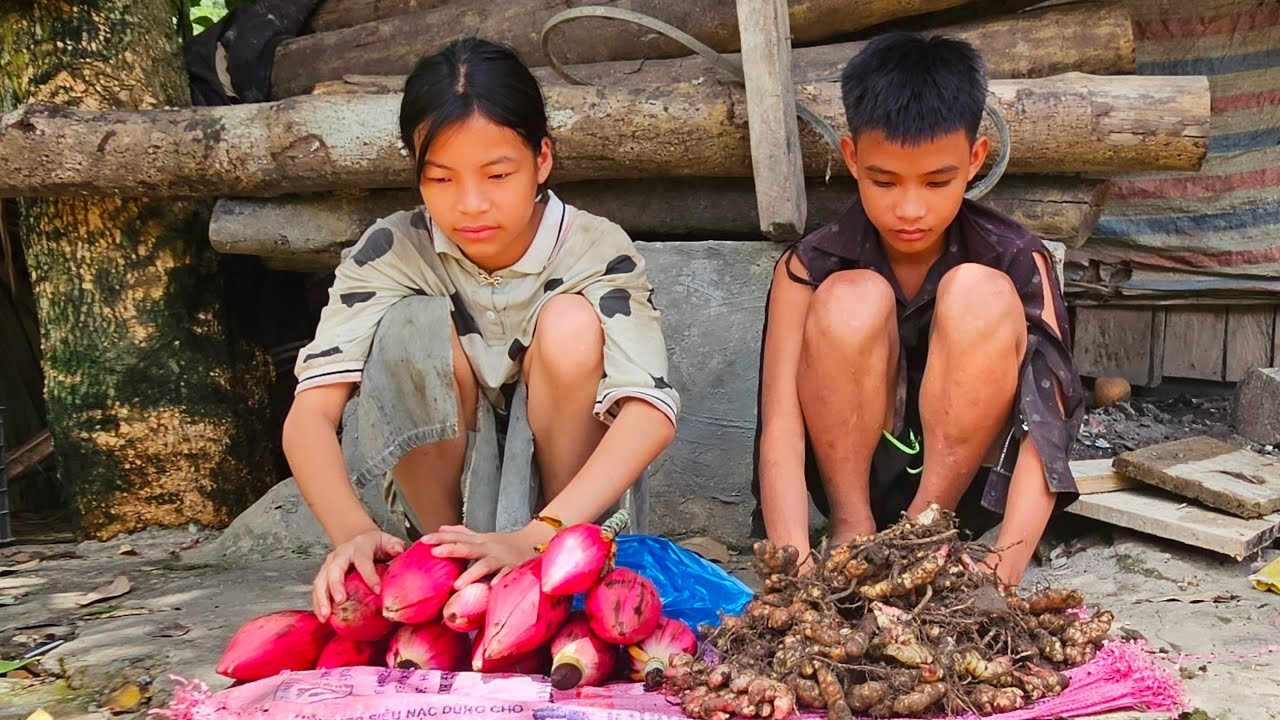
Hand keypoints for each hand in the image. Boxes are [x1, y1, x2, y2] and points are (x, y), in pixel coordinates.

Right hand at [313, 528, 405, 621]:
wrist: (357, 538)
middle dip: (335, 586)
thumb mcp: (386, 540)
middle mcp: (341, 554)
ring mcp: (329, 564)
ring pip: (321, 580)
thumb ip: (394, 545)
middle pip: (335, 569)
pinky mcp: (323, 573)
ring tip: (325, 615)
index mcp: (359, 547)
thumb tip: (400, 550)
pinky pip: (317, 589)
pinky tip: (322, 617)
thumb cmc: (374, 544)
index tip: (377, 591)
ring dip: (321, 599)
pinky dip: (317, 603)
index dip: (370, 576)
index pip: (363, 561)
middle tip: (340, 601)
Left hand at [424, 522, 555, 589]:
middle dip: (452, 549)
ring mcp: (502, 558)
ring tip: (457, 585)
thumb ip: (463, 533)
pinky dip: (501, 579)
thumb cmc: (505, 544)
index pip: (457, 537)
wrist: (536, 543)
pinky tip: (493, 587)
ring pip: (486, 565)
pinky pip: (507, 575)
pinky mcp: (515, 568)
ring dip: (472, 573)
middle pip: (468, 548)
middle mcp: (489, 548)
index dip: (440, 538)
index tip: (423, 540)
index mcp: (480, 541)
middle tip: (434, 553)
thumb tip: (440, 528)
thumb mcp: (483, 537)